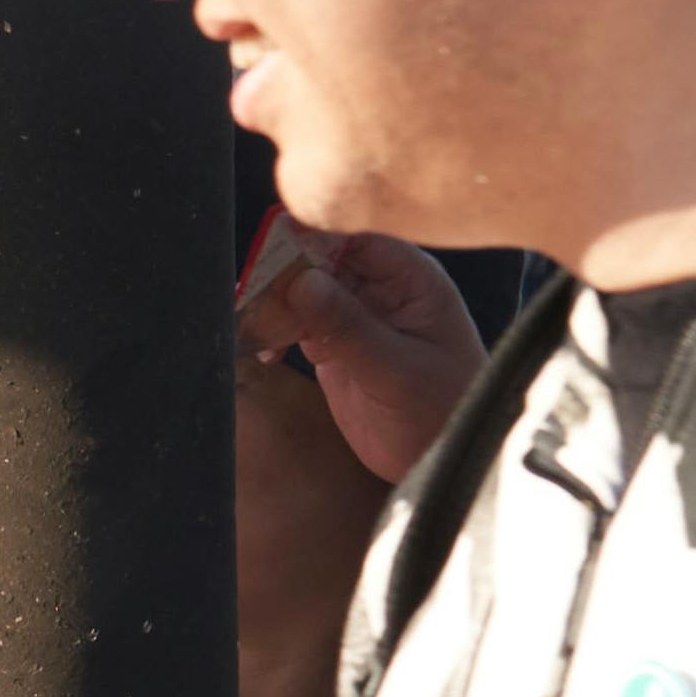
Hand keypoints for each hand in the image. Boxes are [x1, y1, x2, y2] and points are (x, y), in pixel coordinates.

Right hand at [240, 217, 486, 485]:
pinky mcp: (334, 344)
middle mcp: (382, 290)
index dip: (314, 237)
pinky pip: (295, 322)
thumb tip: (300, 281)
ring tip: (253, 325)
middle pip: (321, 258)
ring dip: (273, 303)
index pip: (357, 238)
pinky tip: (265, 351)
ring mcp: (357, 316)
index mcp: (411, 281)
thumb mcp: (396, 371)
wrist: (441, 459)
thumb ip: (349, 326)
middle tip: (253, 295)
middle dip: (284, 272)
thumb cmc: (441, 412)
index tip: (273, 248)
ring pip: (302, 289)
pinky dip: (274, 330)